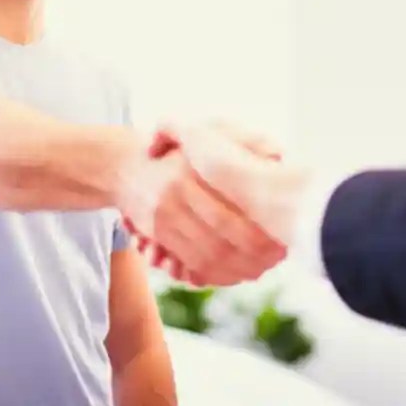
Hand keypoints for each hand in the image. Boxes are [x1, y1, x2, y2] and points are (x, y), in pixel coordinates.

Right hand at [118, 126, 285, 285]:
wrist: (124, 164)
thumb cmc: (179, 148)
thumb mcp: (208, 132)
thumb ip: (244, 140)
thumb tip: (277, 154)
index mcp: (192, 170)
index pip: (229, 210)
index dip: (257, 228)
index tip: (281, 233)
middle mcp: (175, 194)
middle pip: (219, 237)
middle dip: (252, 253)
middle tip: (278, 256)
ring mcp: (163, 216)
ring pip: (205, 255)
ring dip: (237, 268)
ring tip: (263, 267)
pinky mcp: (157, 233)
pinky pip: (189, 261)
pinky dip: (215, 273)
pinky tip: (236, 272)